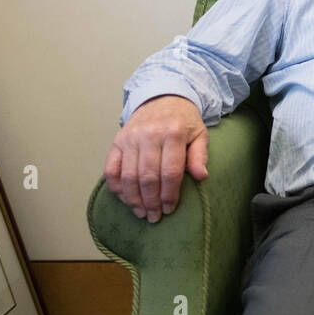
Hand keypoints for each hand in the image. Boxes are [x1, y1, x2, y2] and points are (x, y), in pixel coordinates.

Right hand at [104, 95, 208, 222]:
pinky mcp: (117, 140)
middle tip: (154, 217)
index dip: (169, 195)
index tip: (170, 209)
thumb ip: (200, 155)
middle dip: (151, 202)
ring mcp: (130, 137)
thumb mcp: (199, 133)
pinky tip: (124, 198)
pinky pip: (111, 168)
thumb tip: (201, 176)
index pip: (170, 172)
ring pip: (128, 176)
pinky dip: (116, 186)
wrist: (162, 97)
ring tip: (141, 212)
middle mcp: (149, 135)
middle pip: (148, 177)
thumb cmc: (183, 120)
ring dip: (133, 199)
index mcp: (173, 133)